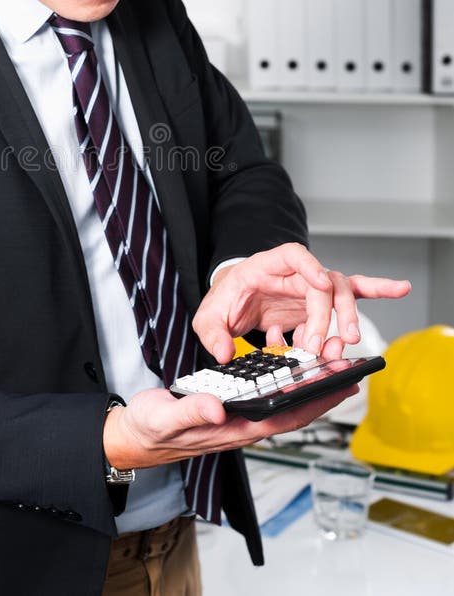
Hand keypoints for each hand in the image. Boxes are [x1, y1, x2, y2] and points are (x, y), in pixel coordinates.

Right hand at [103, 383, 357, 469]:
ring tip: (328, 365)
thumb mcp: (167, 417)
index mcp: (234, 429)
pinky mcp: (229, 407)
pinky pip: (264, 396)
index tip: (341, 387)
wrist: (135, 434)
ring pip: (281, 403)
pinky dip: (282, 382)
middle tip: (348, 371)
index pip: (284, 417)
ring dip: (305, 386)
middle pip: (291, 410)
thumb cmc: (151, 428)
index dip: (315, 403)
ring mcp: (237, 417)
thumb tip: (219, 408)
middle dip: (321, 392)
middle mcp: (242, 425)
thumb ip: (192, 412)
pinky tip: (288, 367)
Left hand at [193, 242, 409, 363]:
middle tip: (320, 345)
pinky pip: (352, 294)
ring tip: (344, 343)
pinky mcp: (319, 304)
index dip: (308, 265)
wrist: (231, 303)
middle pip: (323, 283)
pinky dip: (377, 290)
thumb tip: (224, 353)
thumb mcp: (208, 316)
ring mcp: (309, 288)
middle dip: (327, 314)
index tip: (318, 283)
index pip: (292, 255)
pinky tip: (400, 289)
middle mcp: (293, 274)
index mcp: (264, 267)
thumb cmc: (224, 302)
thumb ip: (211, 333)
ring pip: (340, 294)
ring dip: (346, 319)